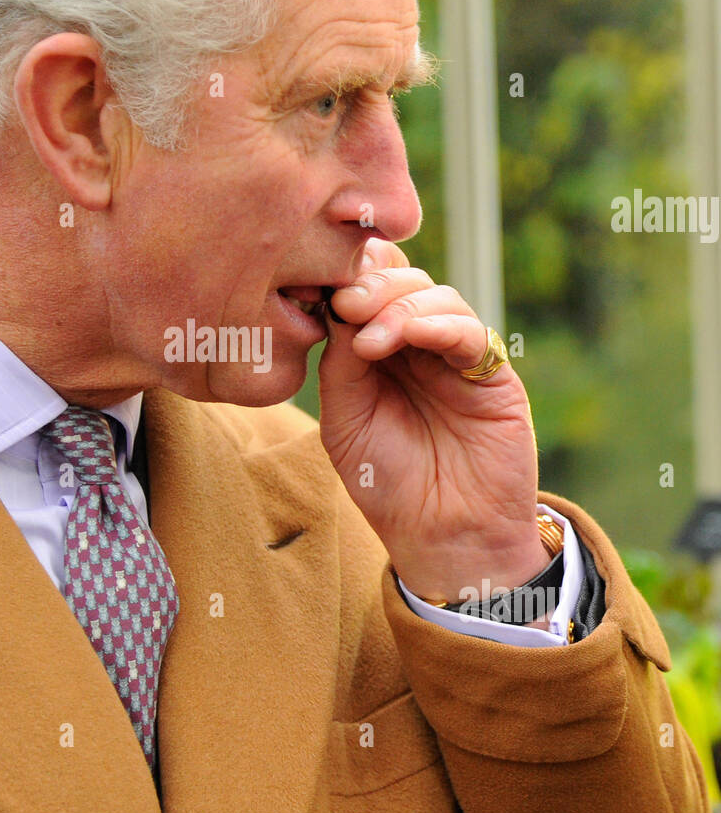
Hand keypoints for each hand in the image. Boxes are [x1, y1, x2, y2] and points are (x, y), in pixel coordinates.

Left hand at [318, 238, 548, 602]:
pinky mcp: (492, 375)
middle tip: (345, 305)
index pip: (368, 288)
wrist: (441, 536)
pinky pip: (470, 331)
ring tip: (369, 339)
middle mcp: (418, 345)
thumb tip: (338, 305)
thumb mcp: (345, 420)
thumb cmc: (387, 483)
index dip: (348, 276)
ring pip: (436, 295)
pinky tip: (410, 336)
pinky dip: (438, 323)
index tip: (320, 288)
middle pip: (401, 280)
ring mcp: (456, 356)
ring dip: (398, 305)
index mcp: (378, 350)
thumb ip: (341, 364)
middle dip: (370, 284)